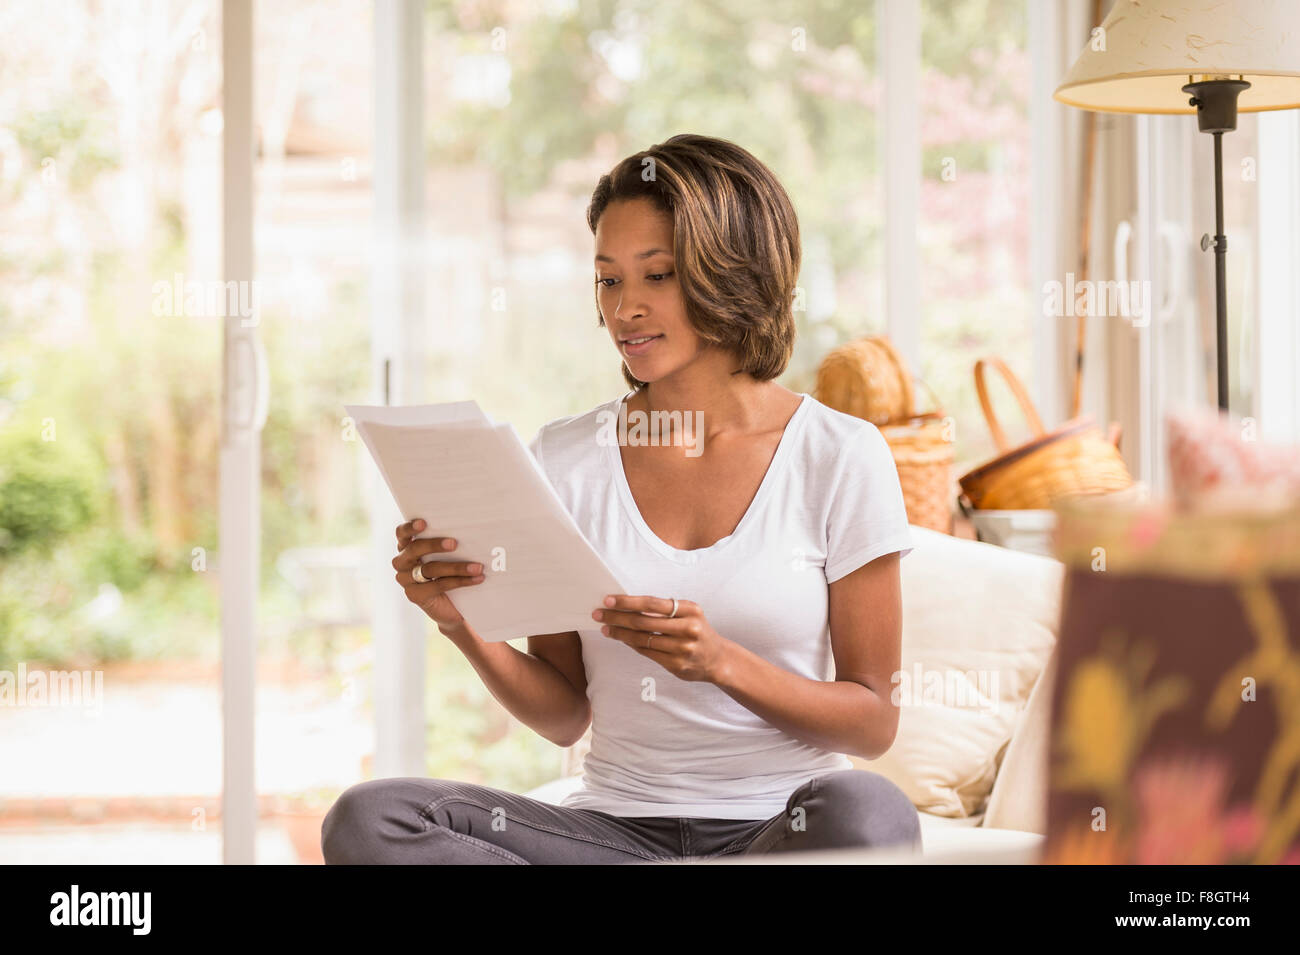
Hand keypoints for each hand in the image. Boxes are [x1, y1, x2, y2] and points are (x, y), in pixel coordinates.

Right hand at [392, 518, 484, 630]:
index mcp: (407, 547)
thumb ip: (449, 543)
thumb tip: (469, 529)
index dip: (410, 528)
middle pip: (414, 550)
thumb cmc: (450, 572)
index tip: (424, 523)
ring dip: (456, 567)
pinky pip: (438, 585)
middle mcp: (402, 562)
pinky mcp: (415, 595)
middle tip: (454, 543)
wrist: (451, 606)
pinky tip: (477, 578)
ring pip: (430, 569)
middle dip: (434, 544)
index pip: (402, 534)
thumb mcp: (448, 555)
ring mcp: (406, 580)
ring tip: (477, 566)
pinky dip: (460, 581)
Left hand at [592, 595, 732, 683]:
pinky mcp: (676, 665)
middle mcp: (688, 628)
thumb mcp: (688, 614)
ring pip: (642, 639)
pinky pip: (647, 653)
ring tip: (606, 628)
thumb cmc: (696, 631)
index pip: (652, 603)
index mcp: (690, 610)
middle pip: (643, 622)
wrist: (717, 659)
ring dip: (620, 633)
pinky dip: (631, 645)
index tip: (608, 600)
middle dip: (617, 617)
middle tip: (599, 614)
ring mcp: (682, 648)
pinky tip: (621, 639)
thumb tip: (627, 606)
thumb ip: (663, 611)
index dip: (628, 602)